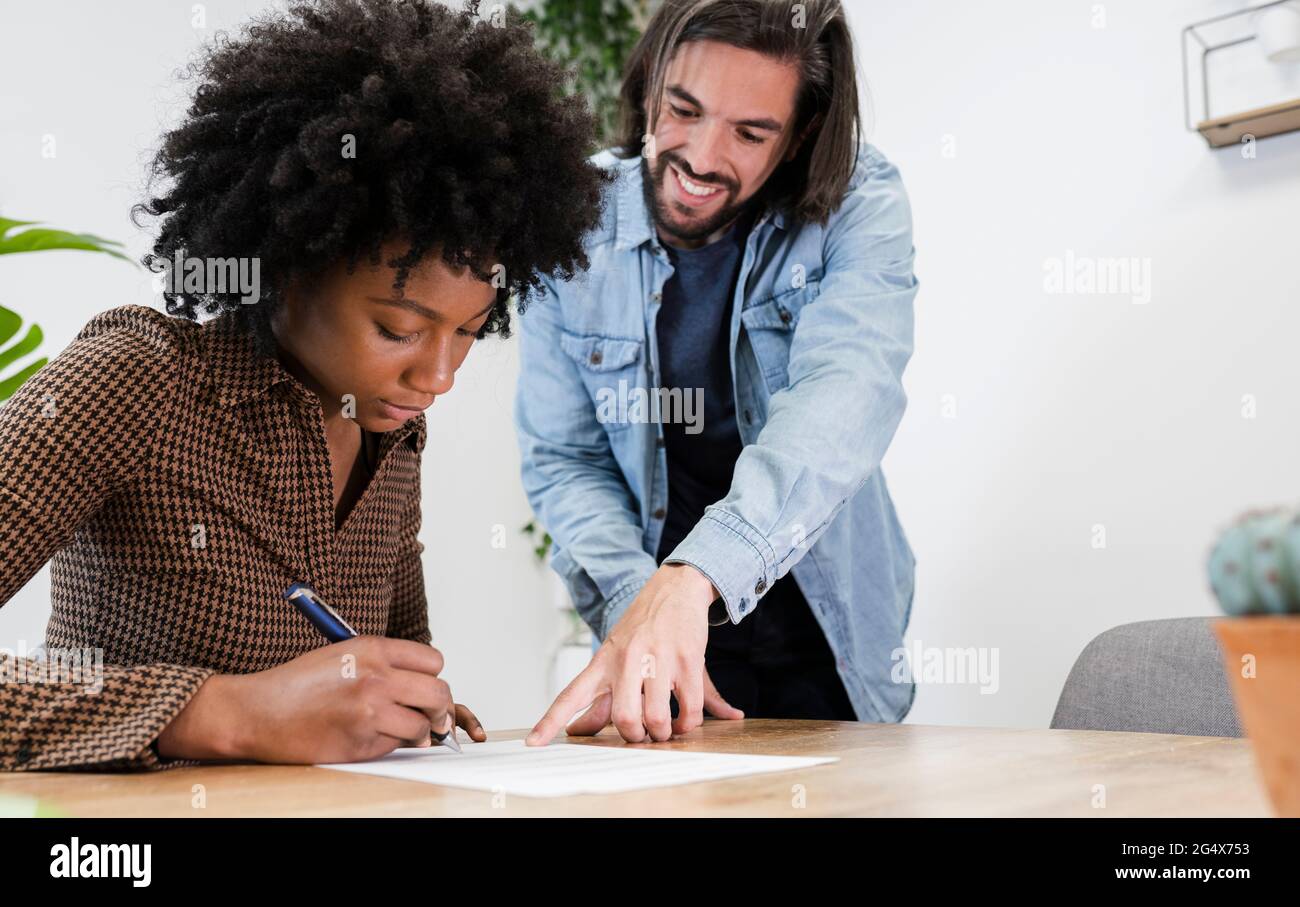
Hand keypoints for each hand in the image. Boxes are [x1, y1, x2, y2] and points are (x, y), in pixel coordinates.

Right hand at [158, 637, 482, 763]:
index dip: (431, 677)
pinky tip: (366, 736)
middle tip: (430, 715)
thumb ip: (384, 662)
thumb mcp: (344, 653)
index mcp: (373, 648)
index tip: (424, 686)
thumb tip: (421, 681)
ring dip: (416, 730)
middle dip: (438, 707)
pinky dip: (388, 744)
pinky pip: (395, 746)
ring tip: (396, 727)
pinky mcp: (361, 742)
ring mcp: (370, 711)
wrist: (258, 711)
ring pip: (423, 725)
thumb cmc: (297, 684)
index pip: (433, 662)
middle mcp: (377, 677)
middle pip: (439, 694)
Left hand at [525, 563, 744, 745]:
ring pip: (657, 717)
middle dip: (636, 736)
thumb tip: (577, 731)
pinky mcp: (687, 659)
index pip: (571, 695)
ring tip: (666, 727)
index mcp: (603, 661)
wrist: (675, 587)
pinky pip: (689, 708)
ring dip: (663, 732)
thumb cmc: (642, 627)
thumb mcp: (614, 655)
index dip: (550, 721)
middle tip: (643, 733)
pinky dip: (688, 723)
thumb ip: (598, 699)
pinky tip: (685, 720)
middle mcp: (627, 660)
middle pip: (624, 718)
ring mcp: (659, 658)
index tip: (533, 743)